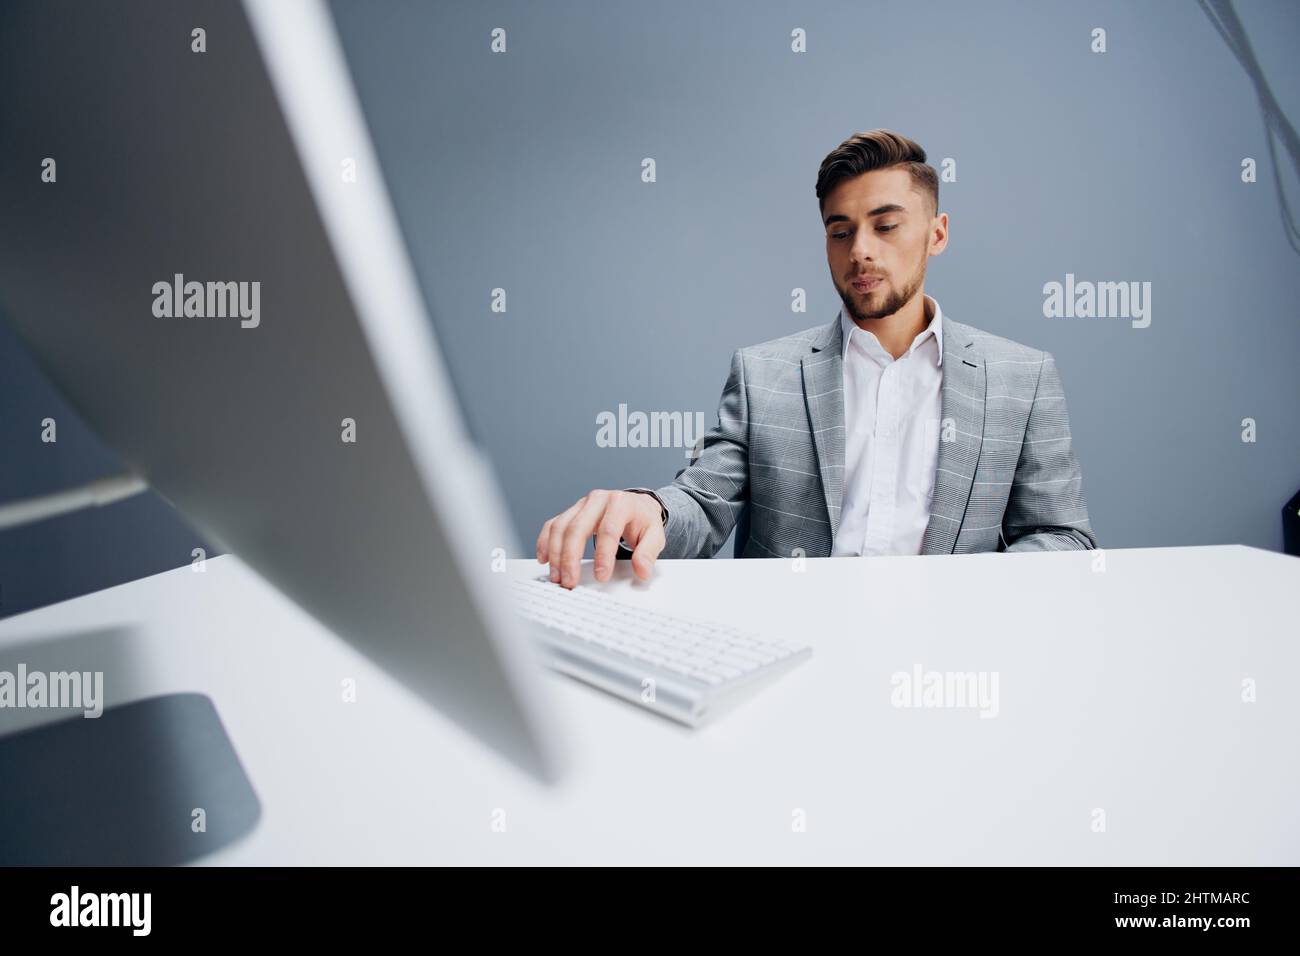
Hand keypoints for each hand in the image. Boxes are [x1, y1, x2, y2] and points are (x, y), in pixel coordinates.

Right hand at [535, 489, 664, 588]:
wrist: (636, 506)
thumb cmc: (643, 521)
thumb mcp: (655, 535)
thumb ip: (648, 553)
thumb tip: (642, 570)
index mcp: (621, 503)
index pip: (608, 530)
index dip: (603, 555)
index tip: (601, 576)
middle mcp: (598, 499)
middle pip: (577, 528)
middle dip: (570, 558)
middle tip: (570, 581)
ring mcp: (581, 504)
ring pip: (561, 527)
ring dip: (555, 554)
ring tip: (558, 577)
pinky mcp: (571, 511)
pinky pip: (552, 525)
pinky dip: (545, 542)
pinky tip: (544, 559)